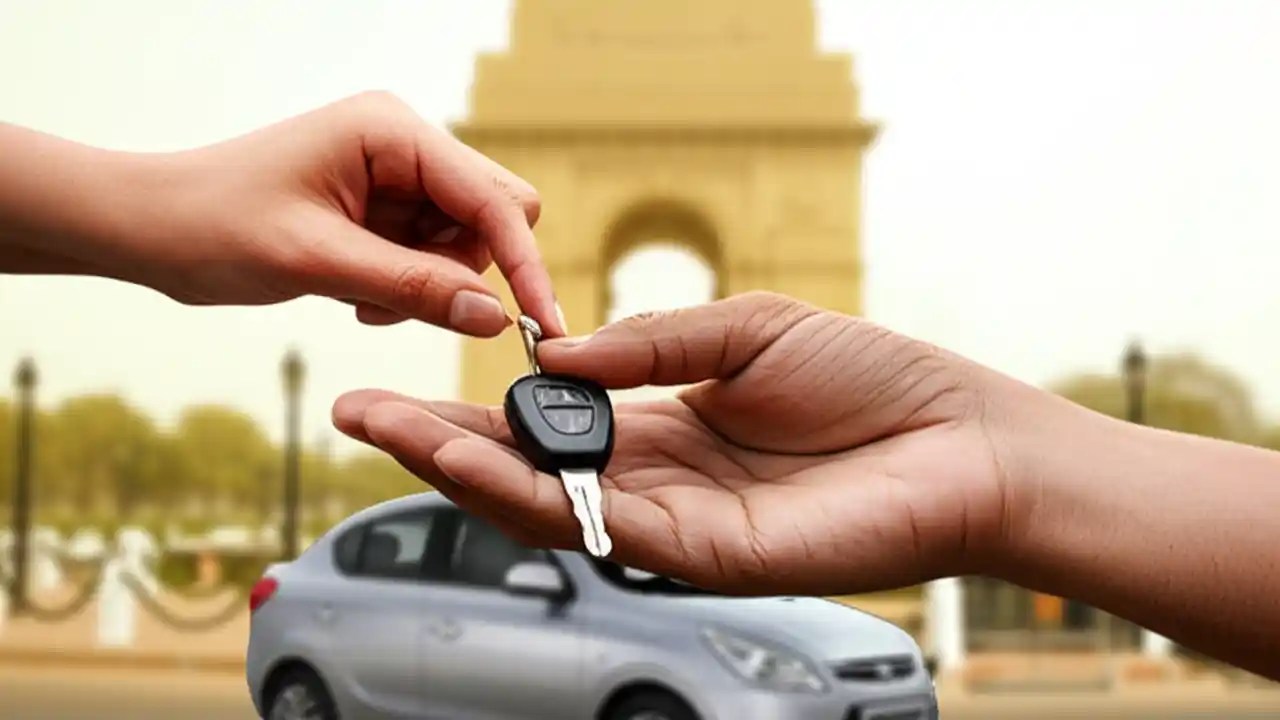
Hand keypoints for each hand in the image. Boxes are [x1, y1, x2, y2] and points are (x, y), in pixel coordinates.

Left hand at [15, 91, 561, 336]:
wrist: (149, 227)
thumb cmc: (213, 224)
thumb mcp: (317, 263)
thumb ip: (413, 288)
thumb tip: (495, 318)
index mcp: (391, 131)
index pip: (491, 200)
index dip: (523, 264)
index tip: (542, 325)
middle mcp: (404, 145)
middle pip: (492, 217)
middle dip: (466, 272)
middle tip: (412, 305)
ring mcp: (397, 176)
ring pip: (466, 245)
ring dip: (432, 287)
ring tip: (366, 301)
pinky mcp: (385, 209)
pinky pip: (433, 258)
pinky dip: (412, 289)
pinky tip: (360, 296)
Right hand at [333, 292, 1031, 595]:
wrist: (962, 435)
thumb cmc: (873, 379)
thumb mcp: (748, 327)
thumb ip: (650, 342)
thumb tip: (556, 355)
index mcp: (668, 427)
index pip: (551, 423)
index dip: (476, 406)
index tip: (407, 377)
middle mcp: (660, 483)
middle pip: (528, 472)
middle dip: (437, 444)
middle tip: (358, 410)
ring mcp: (677, 527)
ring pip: (547, 508)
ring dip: (464, 470)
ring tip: (392, 430)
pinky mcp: (707, 557)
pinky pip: (602, 526)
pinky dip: (535, 496)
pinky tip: (480, 461)